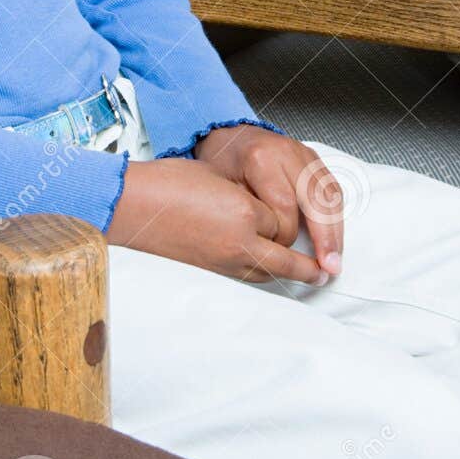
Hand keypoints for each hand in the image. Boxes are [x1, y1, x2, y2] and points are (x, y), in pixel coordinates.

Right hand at [106, 157, 325, 283]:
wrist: (133, 206)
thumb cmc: (169, 183)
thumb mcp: (216, 180)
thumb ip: (243, 197)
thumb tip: (259, 213)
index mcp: (243, 211)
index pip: (283, 221)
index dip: (286, 218)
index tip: (295, 217)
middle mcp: (238, 242)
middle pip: (285, 260)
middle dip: (308, 266)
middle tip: (326, 270)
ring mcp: (224, 262)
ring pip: (269, 274)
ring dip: (288, 275)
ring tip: (307, 276)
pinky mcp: (211, 272)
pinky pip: (248, 278)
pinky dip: (263, 276)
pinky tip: (267, 273)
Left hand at [194, 125, 342, 279]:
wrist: (229, 136)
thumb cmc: (223, 161)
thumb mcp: (224, 188)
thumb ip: (249, 214)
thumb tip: (271, 250)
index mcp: (262, 158)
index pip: (284, 206)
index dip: (285, 235)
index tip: (282, 253)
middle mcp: (288, 152)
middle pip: (316, 199)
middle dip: (325, 237)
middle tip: (328, 266)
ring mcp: (304, 153)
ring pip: (330, 195)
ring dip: (335, 229)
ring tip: (335, 257)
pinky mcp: (314, 159)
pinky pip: (332, 189)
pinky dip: (335, 215)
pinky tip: (334, 236)